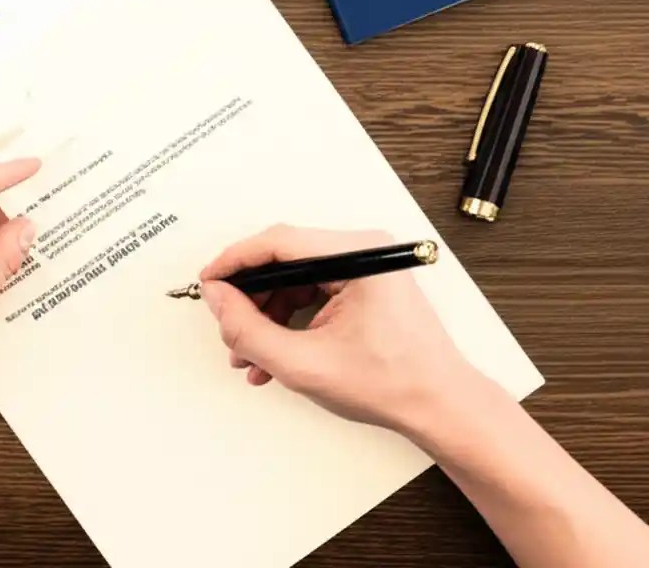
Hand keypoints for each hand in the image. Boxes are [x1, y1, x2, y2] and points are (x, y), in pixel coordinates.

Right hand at [199, 225, 485, 438]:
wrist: (439, 406)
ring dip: (267, 317)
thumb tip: (218, 300)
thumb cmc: (394, 383)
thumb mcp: (303, 363)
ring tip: (249, 355)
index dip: (235, 262)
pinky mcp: (366, 289)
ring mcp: (367, 270)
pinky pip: (314, 295)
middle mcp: (365, 253)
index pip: (278, 242)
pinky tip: (273, 356)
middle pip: (285, 261)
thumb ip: (249, 330)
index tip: (209, 282)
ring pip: (296, 281)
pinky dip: (290, 323)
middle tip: (228, 328)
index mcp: (358, 256)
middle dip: (251, 300)